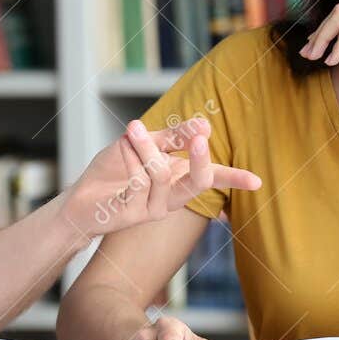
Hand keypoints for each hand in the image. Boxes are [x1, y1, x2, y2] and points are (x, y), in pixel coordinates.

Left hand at [61, 118, 261, 240]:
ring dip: (147, 147)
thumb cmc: (114, 170)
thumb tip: (205, 125)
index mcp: (178, 178)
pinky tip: (121, 149)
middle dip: (200, 158)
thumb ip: (173, 136)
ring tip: (132, 130)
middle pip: (198, 182)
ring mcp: (153, 208)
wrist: (80, 196)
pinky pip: (138, 181)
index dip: (235, 179)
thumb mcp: (144, 143)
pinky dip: (130, 157)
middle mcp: (171, 197)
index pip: (212, 177)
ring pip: (162, 174)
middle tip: (200, 135)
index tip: (257, 182)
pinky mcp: (132, 214)